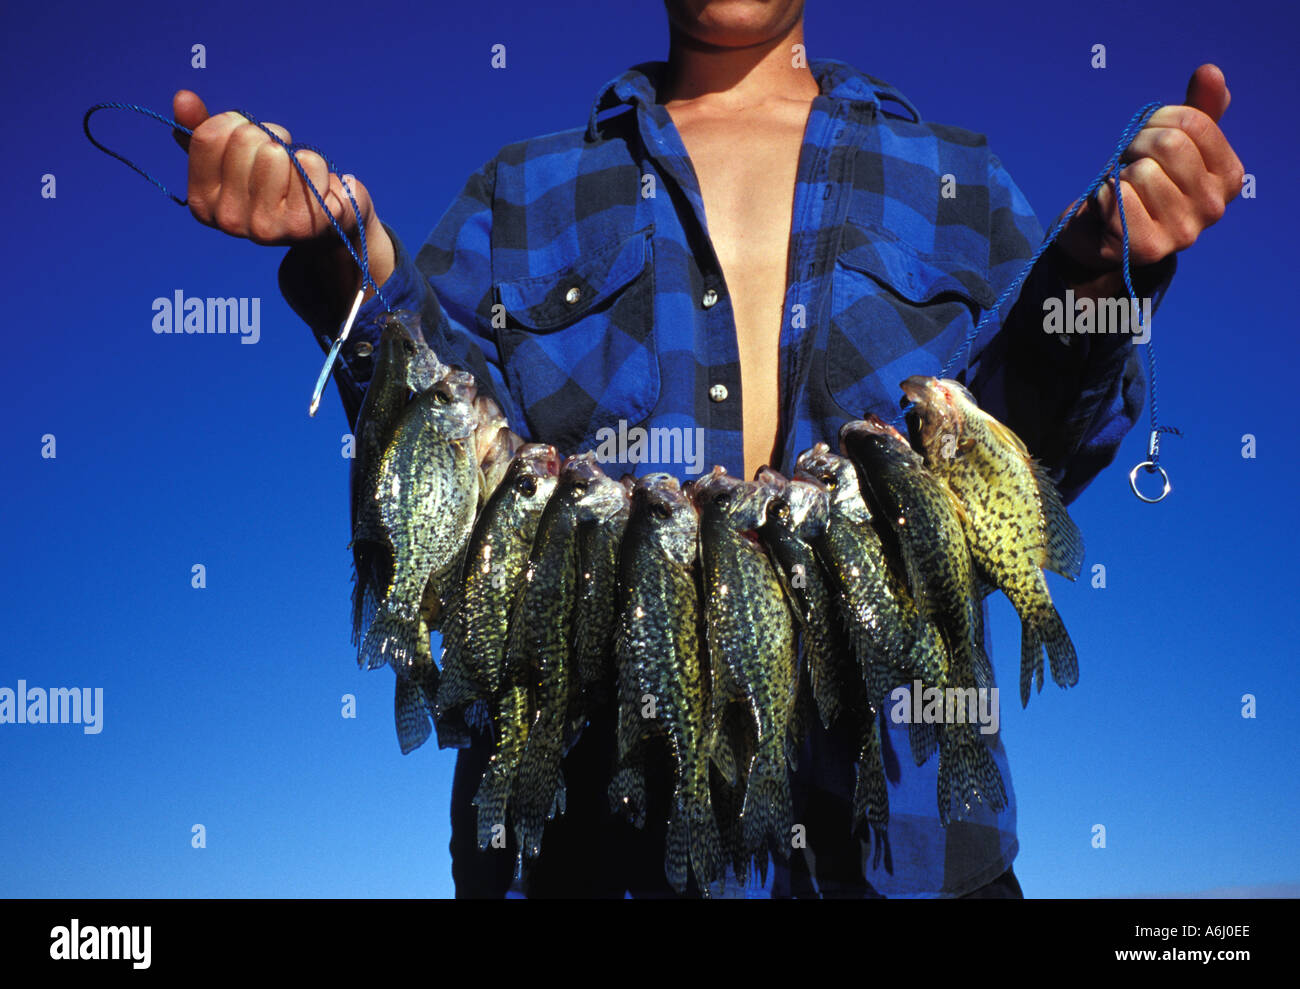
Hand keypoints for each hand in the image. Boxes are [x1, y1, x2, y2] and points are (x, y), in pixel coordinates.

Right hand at [172, 89, 376, 246]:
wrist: (317, 222)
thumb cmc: (271, 185)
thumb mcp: (231, 158)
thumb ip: (202, 129)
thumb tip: (182, 98)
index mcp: (202, 202)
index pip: (208, 136)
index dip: (236, 121)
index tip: (251, 135)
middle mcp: (229, 220)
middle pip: (245, 139)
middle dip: (268, 136)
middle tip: (279, 158)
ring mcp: (265, 227)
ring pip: (275, 151)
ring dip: (291, 151)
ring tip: (295, 173)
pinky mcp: (302, 225)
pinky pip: (308, 163)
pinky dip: (316, 164)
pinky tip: (315, 187)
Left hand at [1055, 64, 1244, 271]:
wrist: (1099, 233)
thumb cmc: (1138, 184)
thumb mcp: (1171, 143)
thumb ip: (1196, 109)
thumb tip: (1210, 71)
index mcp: (1229, 178)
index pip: (1194, 122)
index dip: (1157, 120)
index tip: (1145, 136)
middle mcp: (1214, 208)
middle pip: (1169, 145)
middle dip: (1136, 144)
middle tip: (1127, 163)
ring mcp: (1184, 233)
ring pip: (1142, 172)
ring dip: (1119, 174)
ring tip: (1121, 190)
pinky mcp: (1149, 249)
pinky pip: (1119, 198)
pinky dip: (1103, 194)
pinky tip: (1108, 208)